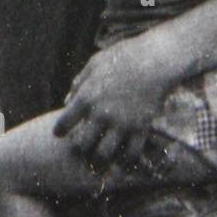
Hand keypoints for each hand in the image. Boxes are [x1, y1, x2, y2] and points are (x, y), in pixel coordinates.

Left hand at [54, 37, 169, 169]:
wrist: (156, 59)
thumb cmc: (123, 57)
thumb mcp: (95, 64)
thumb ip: (78, 84)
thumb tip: (66, 103)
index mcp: (87, 97)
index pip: (64, 124)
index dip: (59, 131)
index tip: (61, 132)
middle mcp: (102, 114)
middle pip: (82, 145)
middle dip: (79, 149)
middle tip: (82, 146)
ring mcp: (122, 123)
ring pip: (104, 155)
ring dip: (100, 159)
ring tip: (100, 156)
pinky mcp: (141, 128)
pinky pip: (131, 154)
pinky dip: (126, 159)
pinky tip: (123, 155)